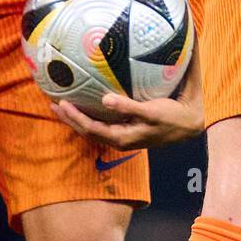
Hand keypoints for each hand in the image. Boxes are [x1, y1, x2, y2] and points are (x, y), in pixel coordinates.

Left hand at [53, 88, 203, 149]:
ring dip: (77, 119)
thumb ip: (128, 106)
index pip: (90, 129)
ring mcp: (122, 137)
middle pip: (87, 132)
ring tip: (63, 106)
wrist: (187, 126)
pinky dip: (89, 118)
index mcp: (122, 137)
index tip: (61, 103)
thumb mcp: (151, 111)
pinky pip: (101, 126)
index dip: (74, 117)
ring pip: (92, 130)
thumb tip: (104, 99)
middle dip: (69, 119)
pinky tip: (86, 108)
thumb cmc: (170, 117)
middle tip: (53, 104)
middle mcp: (119, 140)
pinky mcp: (126, 131)